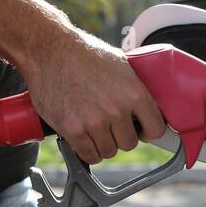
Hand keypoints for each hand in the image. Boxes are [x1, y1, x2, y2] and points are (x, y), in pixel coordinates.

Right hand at [17, 29, 165, 165]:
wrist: (50, 51)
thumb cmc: (83, 54)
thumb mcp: (120, 65)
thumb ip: (134, 89)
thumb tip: (145, 107)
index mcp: (134, 93)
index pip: (155, 129)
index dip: (147, 131)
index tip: (141, 130)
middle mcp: (117, 110)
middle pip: (130, 143)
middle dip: (121, 136)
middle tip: (110, 126)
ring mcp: (95, 122)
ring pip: (109, 151)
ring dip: (103, 144)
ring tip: (94, 130)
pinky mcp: (73, 130)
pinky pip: (89, 155)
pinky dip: (87, 151)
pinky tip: (84, 139)